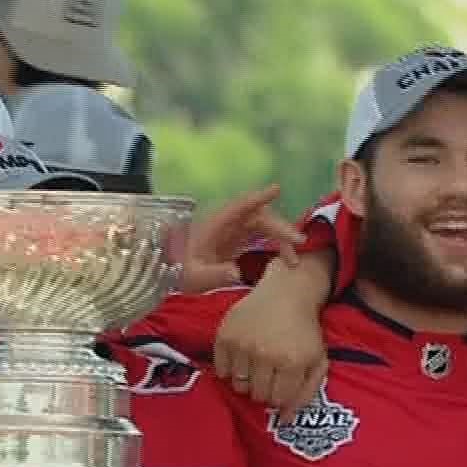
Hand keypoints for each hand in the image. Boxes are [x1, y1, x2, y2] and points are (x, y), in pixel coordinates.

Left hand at [184, 185, 304, 291]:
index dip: (257, 197)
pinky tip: (284, 259)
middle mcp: (226, 225)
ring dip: (281, 238)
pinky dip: (275, 244)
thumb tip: (237, 273)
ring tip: (293, 261)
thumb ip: (216, 274)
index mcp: (215, 226)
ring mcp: (232, 232)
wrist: (167, 275)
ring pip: (263, 226)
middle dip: (280, 228)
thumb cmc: (178, 273)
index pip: (239, 207)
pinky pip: (260, 237)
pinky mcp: (235, 242)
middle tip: (299, 245)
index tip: (276, 190)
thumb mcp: (195, 277)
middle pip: (259, 218)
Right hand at [214, 249, 334, 420]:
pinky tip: (242, 358)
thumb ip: (306, 393)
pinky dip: (230, 370)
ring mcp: (243, 345)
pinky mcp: (225, 336)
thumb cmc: (304, 330)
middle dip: (265, 390)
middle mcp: (266, 355)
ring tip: (257, 365)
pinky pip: (221, 371)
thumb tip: (285, 420)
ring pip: (238, 385)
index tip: (282, 384)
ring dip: (248, 381)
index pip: (278, 400)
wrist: (286, 293)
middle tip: (270, 375)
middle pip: (258, 395)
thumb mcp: (317, 361)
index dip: (281, 396)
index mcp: (292, 363)